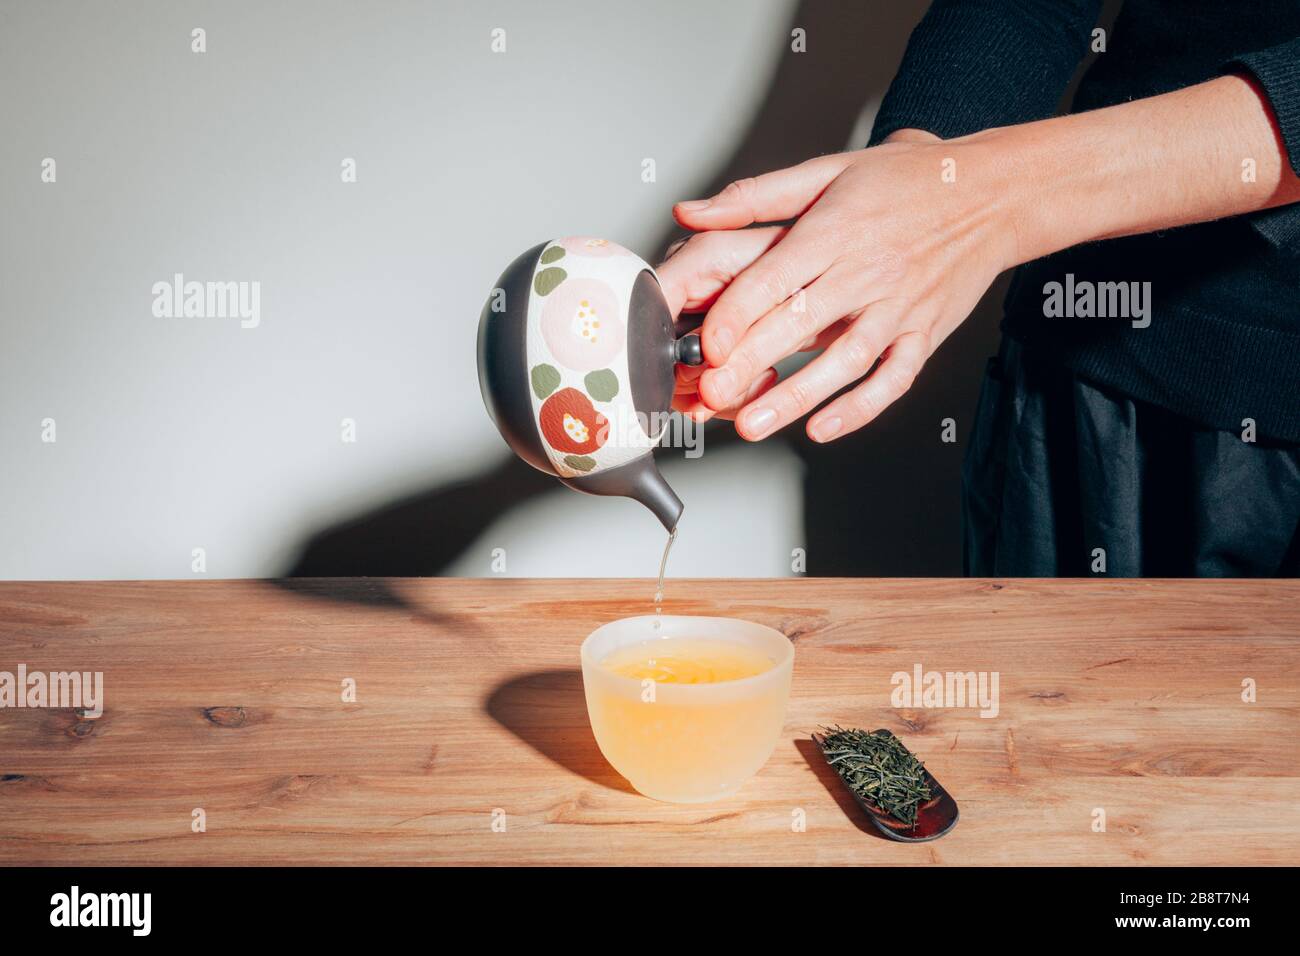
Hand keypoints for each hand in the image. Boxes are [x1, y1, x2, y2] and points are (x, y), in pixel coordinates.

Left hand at [668, 130, 1018, 441]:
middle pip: (801, 323)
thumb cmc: (907, 179)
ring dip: (796, 396)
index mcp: (837, 230)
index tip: (707, 343)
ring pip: (844, 360)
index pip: (778, 277)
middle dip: (752, 364)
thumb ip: (754, 197)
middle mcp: (868, 271)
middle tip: (711, 395)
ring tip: (751, 425)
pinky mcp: (926, 333)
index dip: (739, 312)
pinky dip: (861, 408)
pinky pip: (894, 378)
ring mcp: (900, 307)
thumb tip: (690, 212)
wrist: (994, 191)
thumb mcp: (829, 170)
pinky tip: (823, 428)